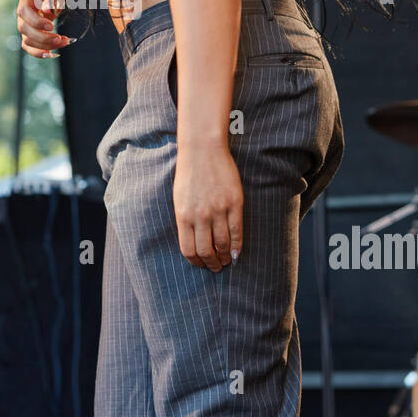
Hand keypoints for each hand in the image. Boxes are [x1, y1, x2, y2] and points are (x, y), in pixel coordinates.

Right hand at [15, 0, 74, 58]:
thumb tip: (47, 10)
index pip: (24, 11)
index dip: (36, 21)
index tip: (51, 26)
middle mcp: (23, 13)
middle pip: (24, 29)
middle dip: (42, 37)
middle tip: (60, 38)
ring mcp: (26, 24)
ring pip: (27, 41)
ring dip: (46, 45)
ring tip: (65, 41)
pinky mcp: (30, 34)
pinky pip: (29, 47)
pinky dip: (39, 53)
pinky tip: (54, 53)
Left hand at [173, 145, 242, 271]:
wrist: (202, 149)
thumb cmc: (189, 172)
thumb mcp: (179, 198)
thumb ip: (186, 219)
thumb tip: (194, 240)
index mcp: (183, 216)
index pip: (189, 249)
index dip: (196, 261)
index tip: (201, 264)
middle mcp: (200, 216)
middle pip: (206, 251)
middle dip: (211, 263)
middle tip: (216, 267)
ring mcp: (218, 210)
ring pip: (223, 243)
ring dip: (225, 257)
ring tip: (227, 260)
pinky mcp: (234, 203)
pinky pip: (237, 230)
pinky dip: (237, 245)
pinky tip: (236, 252)